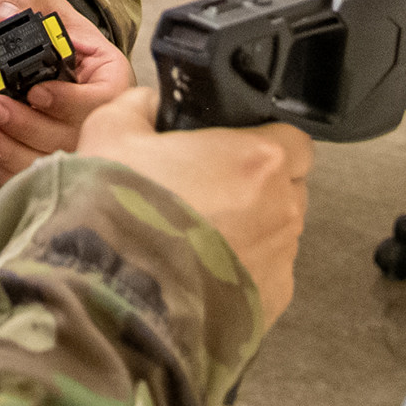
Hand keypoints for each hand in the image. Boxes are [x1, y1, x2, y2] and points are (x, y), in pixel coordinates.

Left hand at [0, 0, 133, 190]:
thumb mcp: (41, 1)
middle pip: (73, 139)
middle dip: (27, 127)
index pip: (101, 101)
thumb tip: (2, 15)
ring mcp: (76, 148)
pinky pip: (28, 180)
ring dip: (9, 153)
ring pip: (50, 167)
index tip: (36, 92)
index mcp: (112, 78)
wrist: (43, 52)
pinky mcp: (51, 168)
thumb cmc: (51, 29)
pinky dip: (0, 169)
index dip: (67, 102)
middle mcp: (101, 119)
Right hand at [79, 87, 312, 325]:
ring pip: (279, 234)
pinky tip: (201, 274)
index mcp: (259, 158)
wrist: (120, 296)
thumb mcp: (111, 133)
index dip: (264, 142)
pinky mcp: (271, 302)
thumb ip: (137, 105)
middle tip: (210, 194)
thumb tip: (149, 103)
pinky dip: (243, 274)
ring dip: (251, 232)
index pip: (294, 140)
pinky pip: (267, 278)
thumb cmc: (125, 212)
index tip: (233, 151)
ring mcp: (281, 260)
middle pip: (289, 188)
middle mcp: (283, 209)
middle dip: (259, 189)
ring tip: (198, 240)